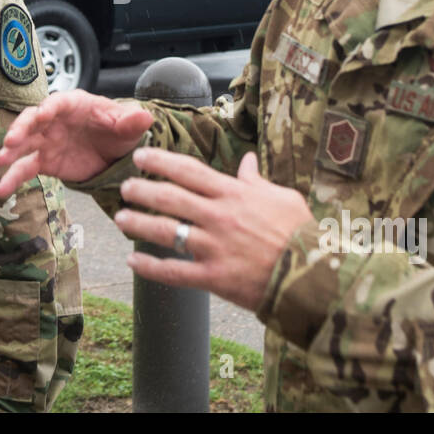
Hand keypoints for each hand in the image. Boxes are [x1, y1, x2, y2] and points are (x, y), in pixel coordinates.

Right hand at [0, 90, 153, 197]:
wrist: (113, 152)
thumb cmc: (118, 130)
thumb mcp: (129, 126)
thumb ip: (133, 122)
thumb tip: (145, 117)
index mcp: (74, 105)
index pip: (58, 103)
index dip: (49, 108)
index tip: (41, 115)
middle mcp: (54, 121)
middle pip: (32, 121)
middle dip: (21, 129)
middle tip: (11, 141)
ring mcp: (46, 141)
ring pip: (23, 144)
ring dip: (10, 152)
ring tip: (0, 162)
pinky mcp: (44, 162)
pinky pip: (25, 169)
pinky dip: (12, 179)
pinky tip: (1, 190)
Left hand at [113, 148, 313, 312]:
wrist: (313, 277)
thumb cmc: (302, 234)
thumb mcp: (283, 197)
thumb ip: (257, 180)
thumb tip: (247, 160)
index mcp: (234, 194)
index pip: (189, 171)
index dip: (161, 161)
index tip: (140, 155)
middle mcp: (219, 217)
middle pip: (169, 197)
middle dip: (141, 190)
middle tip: (124, 188)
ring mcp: (214, 247)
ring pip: (165, 231)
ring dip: (138, 224)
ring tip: (120, 219)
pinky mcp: (213, 277)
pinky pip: (174, 272)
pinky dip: (150, 267)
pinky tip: (133, 261)